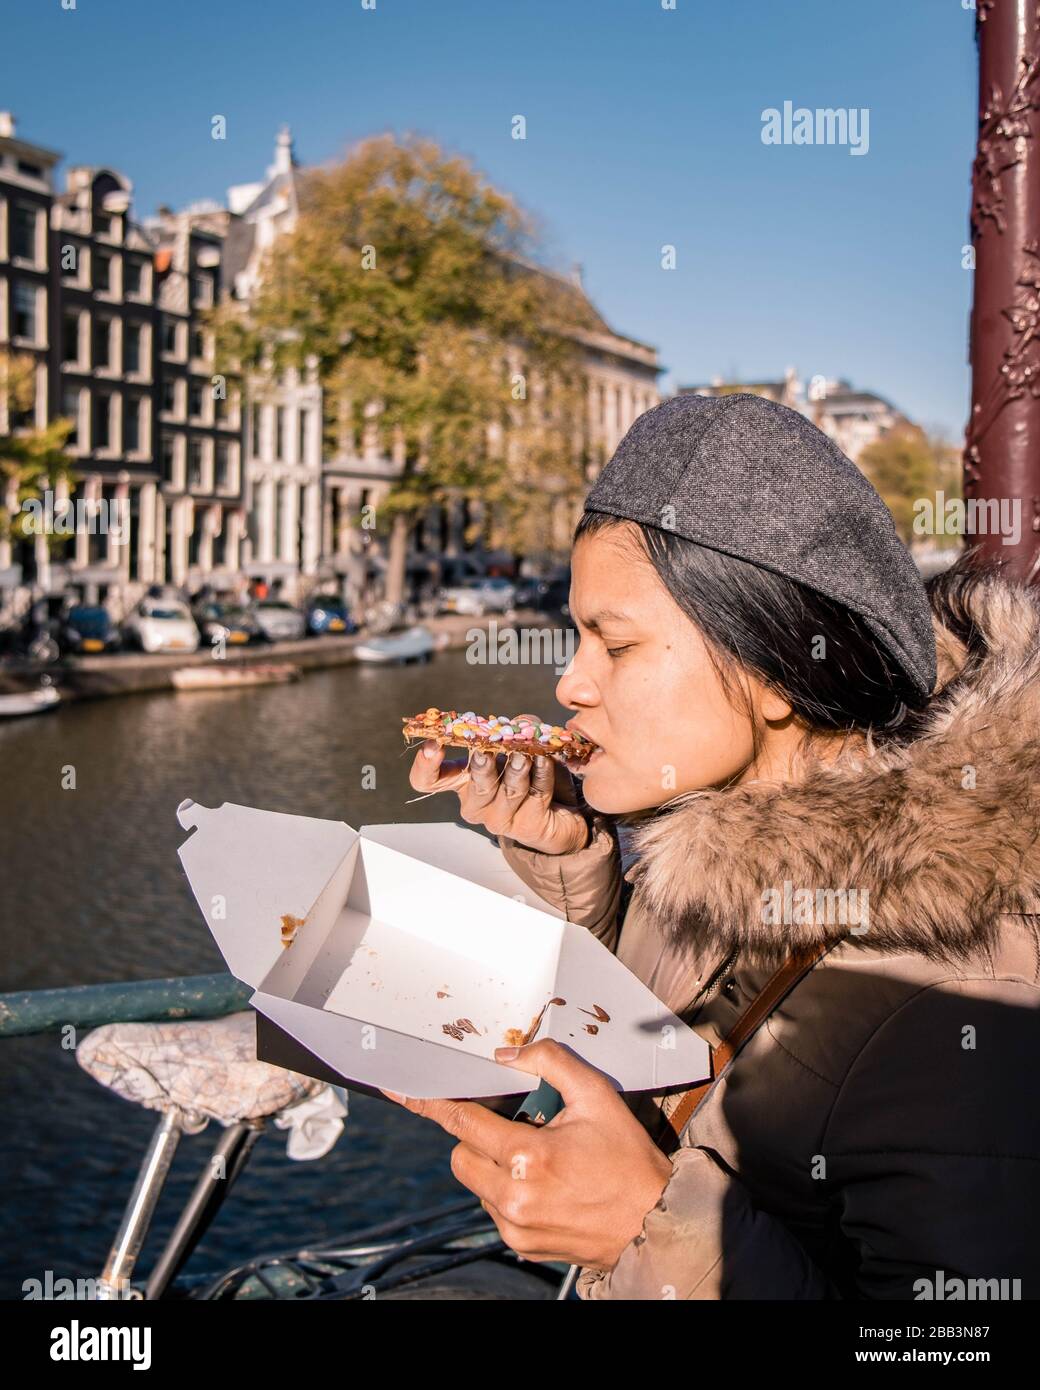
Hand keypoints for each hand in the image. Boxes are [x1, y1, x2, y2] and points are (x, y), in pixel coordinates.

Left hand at [382, 1039, 672, 1269]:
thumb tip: (507, 1055)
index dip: (431, 1104)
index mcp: (528, 1157)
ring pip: (475, 1185)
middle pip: (460, 1156)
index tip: (403, 1092)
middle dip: (476, 1138)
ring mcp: (516, 1228)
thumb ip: (551, 1063)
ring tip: (540, 1161)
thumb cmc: (627, 1157)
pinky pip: (494, 1210)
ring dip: (492, 1166)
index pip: (463, 1124)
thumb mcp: (597, 1096)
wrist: (654, 1221)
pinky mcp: (523, 1246)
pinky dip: (507, 1192)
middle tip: (516, 1129)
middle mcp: (514, 1198)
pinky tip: (545, 1185)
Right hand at [408, 713, 590, 854]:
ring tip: (524, 754)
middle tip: (486, 750)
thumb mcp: (520, 745)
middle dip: (481, 765)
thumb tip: (522, 722)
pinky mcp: (527, 826)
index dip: (424, 766)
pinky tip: (545, 761)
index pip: (428, 780)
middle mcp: (476, 803)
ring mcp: (501, 819)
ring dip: (518, 768)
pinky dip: (542, 775)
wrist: (561, 809)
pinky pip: (535, 795)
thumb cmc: (530, 774)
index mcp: (463, 780)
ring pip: (509, 790)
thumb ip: (518, 728)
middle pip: (474, 785)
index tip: (433, 744)